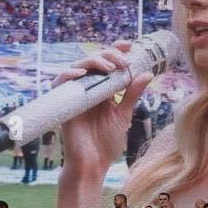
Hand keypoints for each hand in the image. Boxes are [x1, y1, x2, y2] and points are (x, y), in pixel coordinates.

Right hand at [56, 44, 154, 180]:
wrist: (93, 163)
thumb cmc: (107, 142)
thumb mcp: (124, 114)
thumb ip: (132, 94)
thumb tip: (148, 74)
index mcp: (102, 90)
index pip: (107, 63)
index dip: (115, 50)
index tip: (129, 45)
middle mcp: (87, 89)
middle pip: (93, 61)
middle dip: (108, 54)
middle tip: (123, 60)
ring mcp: (75, 95)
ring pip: (78, 67)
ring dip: (93, 62)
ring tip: (110, 67)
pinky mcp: (64, 103)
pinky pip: (60, 82)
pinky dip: (68, 74)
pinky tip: (81, 73)